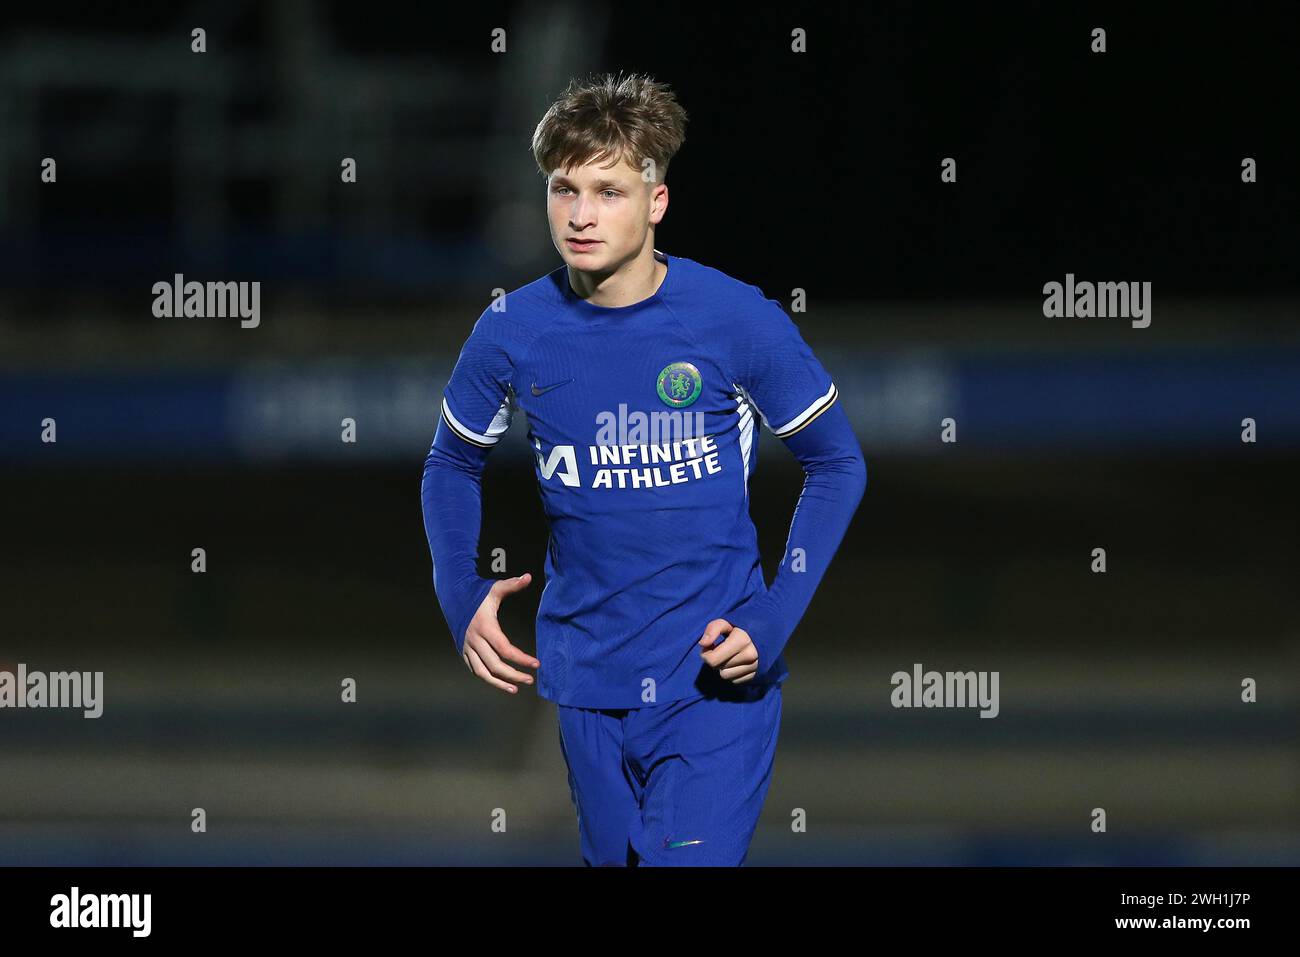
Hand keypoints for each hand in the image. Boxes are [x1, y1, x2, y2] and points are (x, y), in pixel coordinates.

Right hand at [462, 573, 539, 693]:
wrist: (452, 597)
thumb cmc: (477, 594)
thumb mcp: (495, 588)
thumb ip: (512, 584)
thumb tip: (528, 577)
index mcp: (485, 627)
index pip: (505, 649)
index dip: (521, 658)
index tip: (536, 664)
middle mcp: (475, 640)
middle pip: (495, 664)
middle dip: (513, 674)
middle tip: (529, 679)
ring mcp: (467, 647)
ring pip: (482, 672)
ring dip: (498, 683)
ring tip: (514, 689)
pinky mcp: (463, 650)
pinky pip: (474, 669)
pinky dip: (486, 677)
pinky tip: (499, 682)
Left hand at [698, 618, 758, 683]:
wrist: (765, 635)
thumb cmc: (740, 628)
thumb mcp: (726, 622)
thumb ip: (713, 629)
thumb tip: (703, 643)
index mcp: (742, 640)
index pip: (712, 660)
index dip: (706, 653)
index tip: (710, 646)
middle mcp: (750, 655)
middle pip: (718, 667)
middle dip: (715, 658)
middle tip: (720, 649)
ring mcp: (755, 667)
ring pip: (725, 676)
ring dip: (723, 667)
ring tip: (729, 656)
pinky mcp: (756, 675)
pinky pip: (734, 681)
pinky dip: (732, 673)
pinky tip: (737, 662)